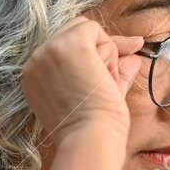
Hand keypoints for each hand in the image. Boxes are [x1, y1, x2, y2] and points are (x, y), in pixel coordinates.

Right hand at [21, 16, 143, 146]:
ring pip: (84, 29)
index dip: (91, 53)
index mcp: (36, 75)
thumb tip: (134, 56)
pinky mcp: (66, 45)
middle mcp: (35, 60)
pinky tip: (104, 75)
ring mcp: (48, 50)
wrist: (90, 140)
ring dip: (103, 53)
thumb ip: (113, 73)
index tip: (112, 69)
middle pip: (72, 32)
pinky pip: (94, 30)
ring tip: (102, 84)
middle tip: (110, 80)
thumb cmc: (95, 129)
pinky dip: (108, 49)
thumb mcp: (99, 96)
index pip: (63, 47)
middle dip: (99, 50)